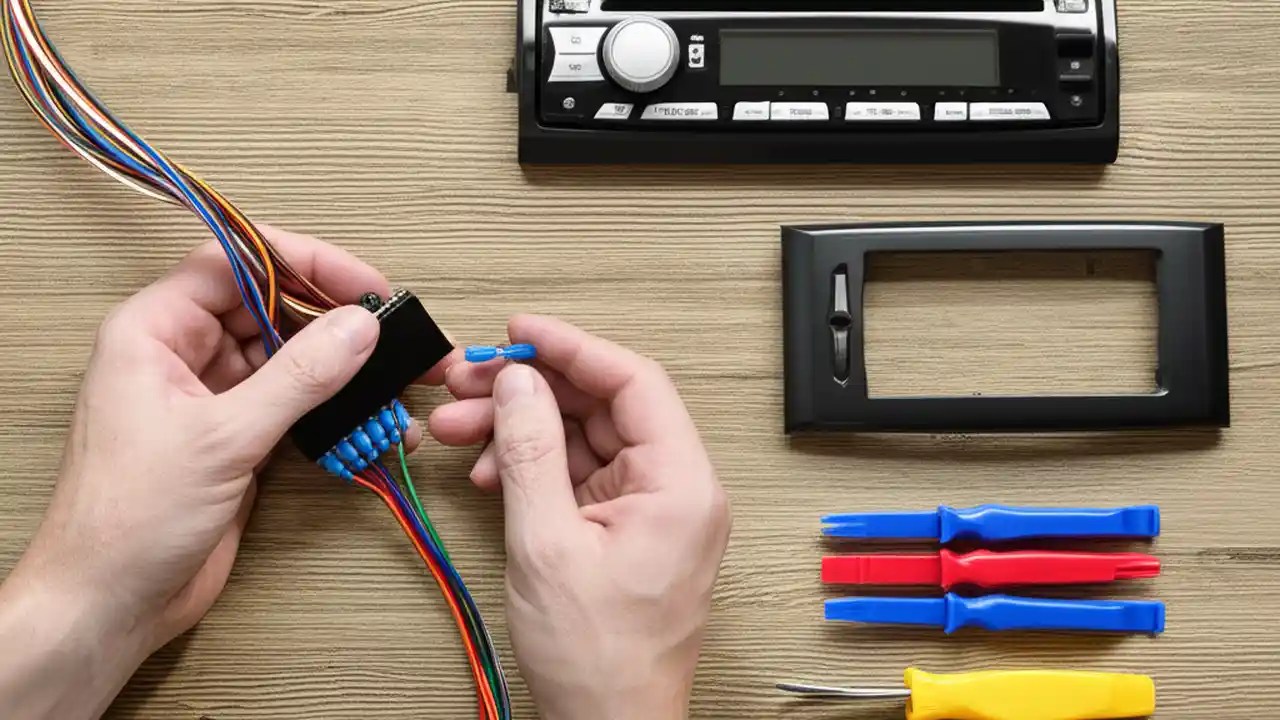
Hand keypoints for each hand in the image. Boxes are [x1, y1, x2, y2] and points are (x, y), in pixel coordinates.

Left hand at [0, 227, 408, 718]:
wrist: (110, 604)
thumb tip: (358, 326)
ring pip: (290, 359)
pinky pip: (296, 406)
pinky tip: (375, 422)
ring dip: (344, 371)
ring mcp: (213, 398)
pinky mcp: (237, 438)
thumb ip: (299, 377)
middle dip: (336, 320)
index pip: (237, 264)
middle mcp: (182, 355)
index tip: (363, 285)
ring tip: (398, 381)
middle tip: (396, 334)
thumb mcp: (223, 437)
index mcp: (154, 331)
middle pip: (271, 309)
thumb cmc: (130, 517)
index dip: (304, 263)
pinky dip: (336, 411)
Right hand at [428, 316, 730, 719]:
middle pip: (601, 406)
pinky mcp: (625, 529)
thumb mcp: (547, 543)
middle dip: (530, 390)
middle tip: (466, 382)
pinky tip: (487, 472)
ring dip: (520, 428)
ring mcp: (651, 509)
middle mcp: (676, 488)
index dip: (570, 347)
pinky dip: (532, 467)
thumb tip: (518, 383)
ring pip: (583, 437)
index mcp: (681, 483)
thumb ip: (530, 451)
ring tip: (456, 427)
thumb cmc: (598, 656)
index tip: (518, 332)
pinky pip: (579, 474)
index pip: (632, 381)